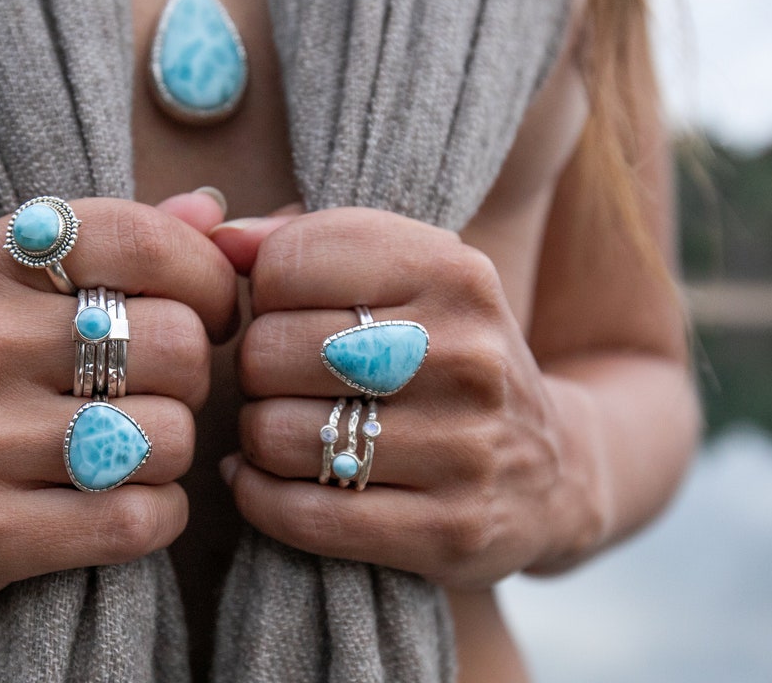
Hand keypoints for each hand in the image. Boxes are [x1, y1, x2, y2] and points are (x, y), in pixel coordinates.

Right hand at [0, 193, 236, 614]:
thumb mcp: (8, 291)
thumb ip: (114, 245)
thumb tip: (212, 211)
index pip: (143, 238)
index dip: (207, 280)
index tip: (203, 315)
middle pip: (175, 342)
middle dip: (190, 376)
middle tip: (155, 393)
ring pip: (169, 436)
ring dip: (170, 454)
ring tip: (126, 451)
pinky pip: (138, 517)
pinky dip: (155, 515)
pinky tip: (120, 503)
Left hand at [214, 206, 597, 588]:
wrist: (552, 469)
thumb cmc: (446, 355)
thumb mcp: (404, 275)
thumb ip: (305, 240)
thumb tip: (220, 240)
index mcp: (453, 271)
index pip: (287, 262)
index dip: (263, 292)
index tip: (287, 312)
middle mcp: (466, 353)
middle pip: (268, 351)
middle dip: (254, 368)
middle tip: (282, 381)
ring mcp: (463, 448)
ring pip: (274, 435)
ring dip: (257, 437)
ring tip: (285, 429)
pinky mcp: (448, 531)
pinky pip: (300, 514)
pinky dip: (258, 497)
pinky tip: (264, 480)